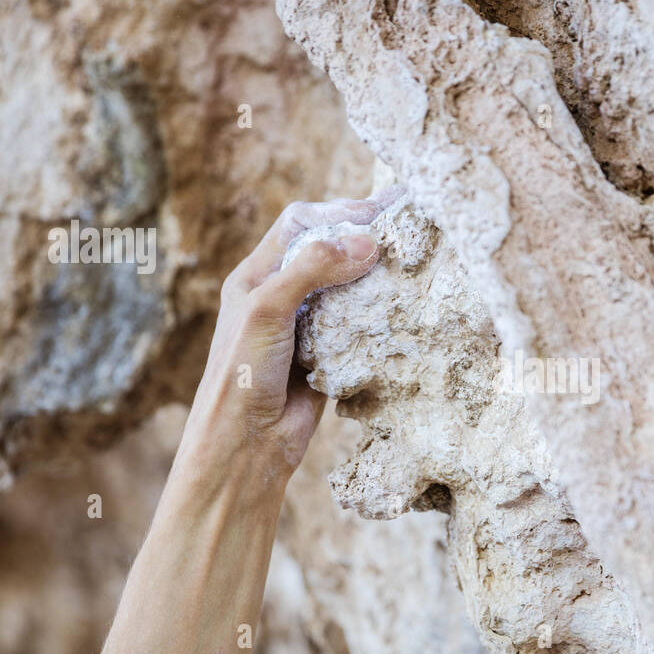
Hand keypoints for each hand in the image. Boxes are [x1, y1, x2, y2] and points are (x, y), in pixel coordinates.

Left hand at [179, 186, 400, 479]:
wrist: (246, 443)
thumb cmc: (242, 373)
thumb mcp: (268, 309)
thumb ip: (313, 269)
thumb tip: (368, 241)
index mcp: (256, 275)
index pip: (301, 224)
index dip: (339, 211)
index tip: (381, 210)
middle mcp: (280, 295)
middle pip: (327, 249)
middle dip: (362, 235)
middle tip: (405, 224)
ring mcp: (306, 325)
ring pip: (346, 285)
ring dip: (374, 272)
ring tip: (410, 258)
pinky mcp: (328, 354)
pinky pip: (357, 323)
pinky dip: (378, 311)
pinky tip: (400, 304)